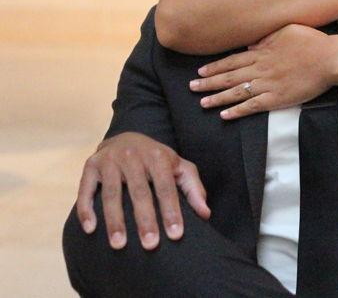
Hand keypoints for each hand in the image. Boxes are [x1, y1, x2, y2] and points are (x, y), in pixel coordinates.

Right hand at [76, 132, 209, 250]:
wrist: (125, 138)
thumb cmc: (156, 160)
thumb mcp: (177, 167)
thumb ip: (192, 188)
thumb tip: (205, 214)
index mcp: (157, 156)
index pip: (166, 186)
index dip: (171, 210)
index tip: (176, 234)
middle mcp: (133, 155)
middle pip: (139, 191)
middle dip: (145, 219)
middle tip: (150, 245)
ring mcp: (110, 159)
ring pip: (112, 192)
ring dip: (115, 220)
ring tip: (119, 245)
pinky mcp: (91, 165)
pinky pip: (86, 189)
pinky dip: (87, 208)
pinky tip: (90, 229)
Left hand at [191, 24, 337, 119]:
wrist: (330, 58)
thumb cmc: (312, 41)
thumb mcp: (286, 30)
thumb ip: (266, 37)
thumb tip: (250, 43)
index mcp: (262, 51)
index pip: (232, 60)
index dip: (215, 67)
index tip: (201, 71)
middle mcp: (261, 68)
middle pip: (229, 77)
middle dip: (208, 82)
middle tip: (191, 87)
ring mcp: (268, 84)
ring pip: (236, 93)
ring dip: (217, 98)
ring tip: (202, 103)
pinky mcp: (278, 98)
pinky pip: (253, 106)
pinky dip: (237, 111)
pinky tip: (225, 115)